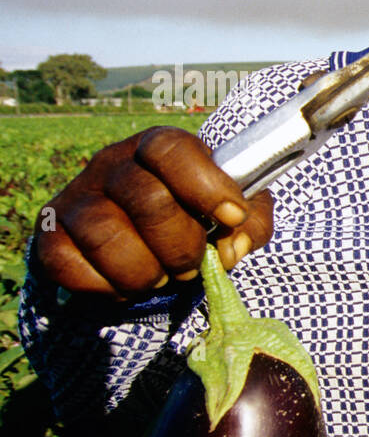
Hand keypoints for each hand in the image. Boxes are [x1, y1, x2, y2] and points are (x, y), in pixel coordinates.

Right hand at [32, 128, 273, 298]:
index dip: (206, 185)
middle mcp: (110, 165)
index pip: (170, 148)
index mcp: (157, 148)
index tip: (232, 217)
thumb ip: (251, 222)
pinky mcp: (50, 237)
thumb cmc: (192, 220)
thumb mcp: (235, 212)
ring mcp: (74, 199)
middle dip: (181, 247)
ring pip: (107, 237)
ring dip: (146, 272)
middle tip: (191, 265)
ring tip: (160, 276)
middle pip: (147, 200)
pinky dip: (108, 288)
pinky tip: (124, 285)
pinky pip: (71, 267)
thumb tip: (232, 246)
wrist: (133, 243)